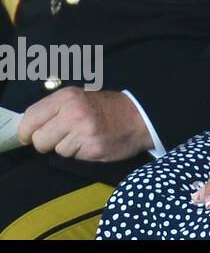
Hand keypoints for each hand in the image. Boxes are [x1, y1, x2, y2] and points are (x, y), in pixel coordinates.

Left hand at [17, 88, 151, 161]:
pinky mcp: (92, 148)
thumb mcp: (79, 99)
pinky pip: (71, 157)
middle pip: (38, 139)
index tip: (30, 136)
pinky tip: (91, 144)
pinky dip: (79, 153)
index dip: (26, 131)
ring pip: (55, 149)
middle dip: (46, 142)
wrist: (140, 117)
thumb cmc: (106, 109)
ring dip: (66, 147)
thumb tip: (28, 128)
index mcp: (67, 96)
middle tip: (62, 137)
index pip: (30, 117)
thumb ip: (54, 110)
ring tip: (83, 137)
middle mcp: (73, 111)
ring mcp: (83, 130)